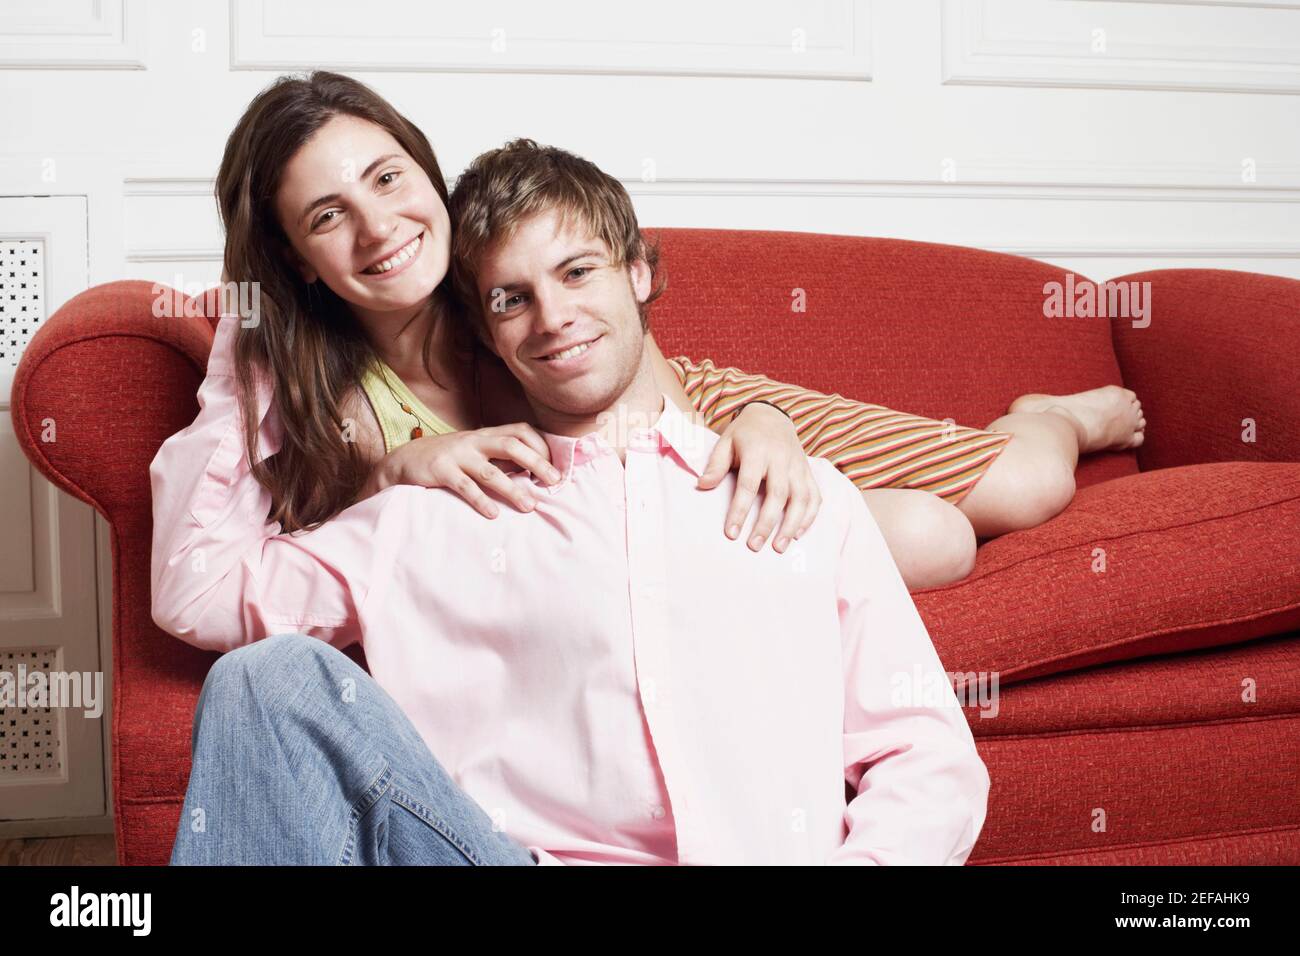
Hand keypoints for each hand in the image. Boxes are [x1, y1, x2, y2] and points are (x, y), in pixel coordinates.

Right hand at [362, 423, 561, 517]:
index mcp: (486, 434)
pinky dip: (480, 500)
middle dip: (536, 463)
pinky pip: (464, 486)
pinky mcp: (440, 470)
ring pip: (491, 471)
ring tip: (529, 506)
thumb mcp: (474, 451)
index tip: (554, 467)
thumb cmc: (448, 459)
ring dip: (512, 489)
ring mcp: (457, 455)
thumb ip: (499, 457)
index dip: (541, 446)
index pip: (521, 431)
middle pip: (512, 446)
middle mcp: (474, 441)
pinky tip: (493, 514)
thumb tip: (534, 473)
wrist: (404, 461)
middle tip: (554, 482)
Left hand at [696, 403, 820, 552]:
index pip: (748, 484)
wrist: (771, 416)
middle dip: (767, 523)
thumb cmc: (744, 433)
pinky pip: (814, 496)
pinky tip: (798, 534)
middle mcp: (781, 459)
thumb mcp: (725, 442)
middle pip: (777, 494)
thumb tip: (702, 485)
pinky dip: (809, 516)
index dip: (740, 510)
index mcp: (757, 451)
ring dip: (792, 524)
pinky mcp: (808, 472)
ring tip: (779, 547)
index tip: (732, 532)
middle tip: (755, 545)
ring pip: (800, 498)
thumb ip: (716, 465)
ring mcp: (798, 466)